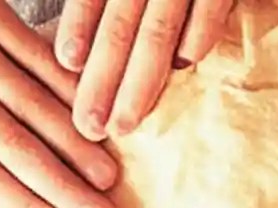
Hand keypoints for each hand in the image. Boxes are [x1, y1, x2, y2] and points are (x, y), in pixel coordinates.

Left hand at [54, 0, 233, 138]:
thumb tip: (81, 42)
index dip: (77, 25)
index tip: (66, 63)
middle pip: (121, 23)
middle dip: (102, 79)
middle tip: (88, 125)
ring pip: (158, 27)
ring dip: (139, 80)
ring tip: (124, 122)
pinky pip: (211, 4)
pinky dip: (197, 35)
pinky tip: (183, 65)